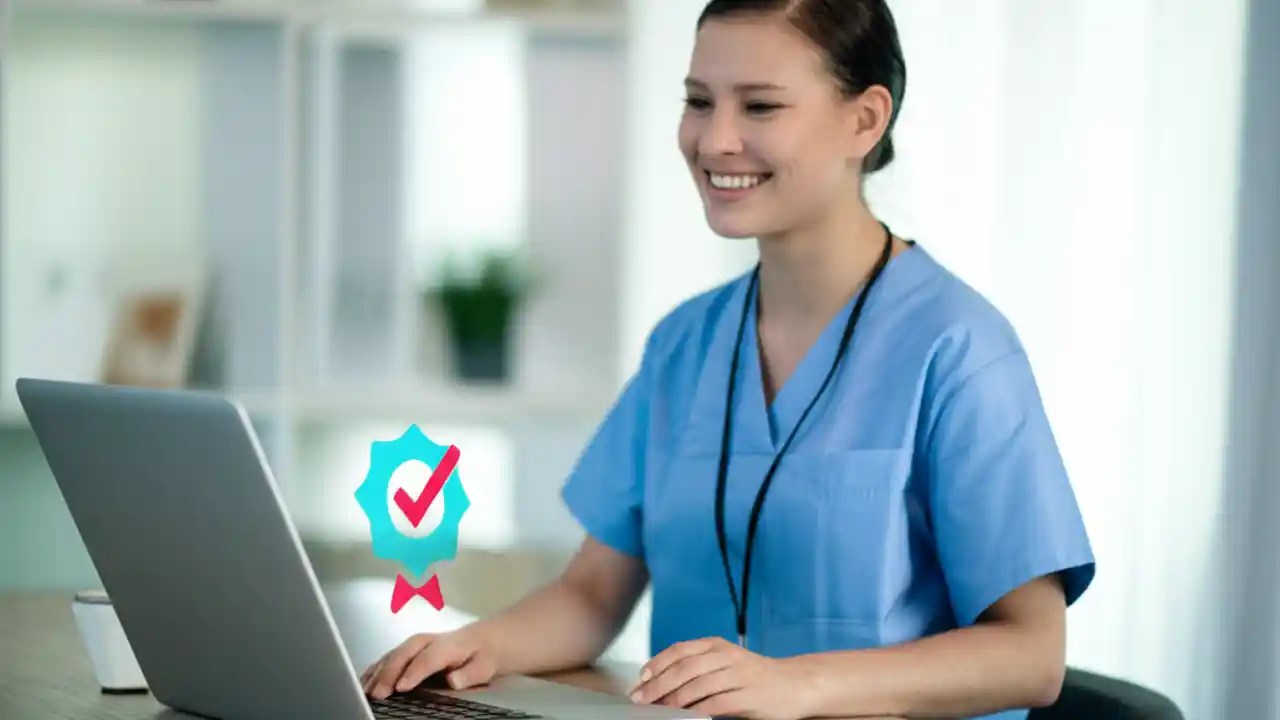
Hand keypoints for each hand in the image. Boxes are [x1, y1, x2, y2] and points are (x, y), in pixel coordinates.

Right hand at [361, 627, 498, 699]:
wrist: (485, 639)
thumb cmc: (483, 654)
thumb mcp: (486, 665)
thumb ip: (471, 673)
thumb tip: (454, 680)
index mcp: (449, 645)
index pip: (429, 658)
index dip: (414, 672)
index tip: (402, 687)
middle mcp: (430, 641)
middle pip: (406, 654)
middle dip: (390, 672)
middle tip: (379, 693)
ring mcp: (417, 644)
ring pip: (394, 654)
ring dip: (378, 672)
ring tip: (366, 690)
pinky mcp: (409, 650)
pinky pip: (389, 657)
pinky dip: (375, 669)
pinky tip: (365, 681)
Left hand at [628, 636, 813, 719]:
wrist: (795, 684)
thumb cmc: (754, 676)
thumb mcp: (725, 662)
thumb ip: (698, 666)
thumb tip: (660, 682)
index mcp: (718, 645)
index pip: (680, 650)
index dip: (657, 663)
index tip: (641, 679)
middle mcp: (727, 656)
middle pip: (685, 668)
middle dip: (659, 685)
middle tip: (641, 699)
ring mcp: (739, 675)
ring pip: (697, 686)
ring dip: (673, 700)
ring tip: (659, 711)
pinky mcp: (748, 696)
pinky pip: (716, 704)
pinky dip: (697, 711)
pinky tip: (685, 717)